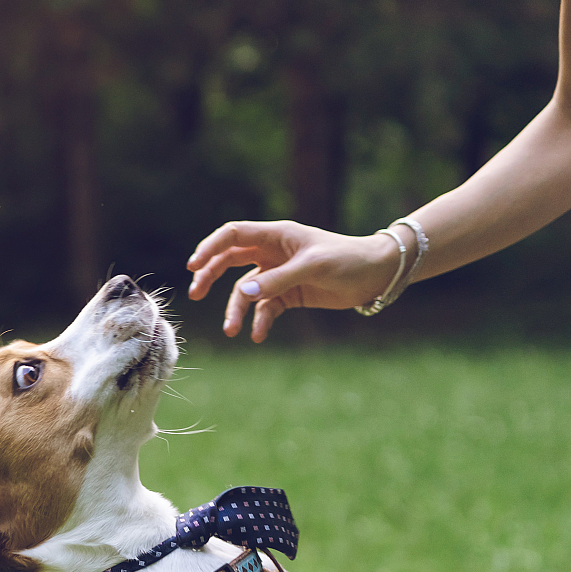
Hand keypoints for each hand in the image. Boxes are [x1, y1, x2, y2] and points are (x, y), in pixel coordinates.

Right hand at [185, 220, 403, 341]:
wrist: (376, 274)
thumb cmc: (347, 259)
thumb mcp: (311, 267)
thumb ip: (276, 280)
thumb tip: (243, 295)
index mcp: (276, 235)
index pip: (233, 235)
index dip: (210, 247)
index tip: (194, 266)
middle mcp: (272, 253)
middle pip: (229, 261)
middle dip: (211, 277)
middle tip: (195, 294)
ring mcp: (279, 275)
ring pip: (246, 292)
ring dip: (236, 310)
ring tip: (231, 331)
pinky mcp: (288, 295)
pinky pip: (265, 309)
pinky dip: (260, 322)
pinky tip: (258, 336)